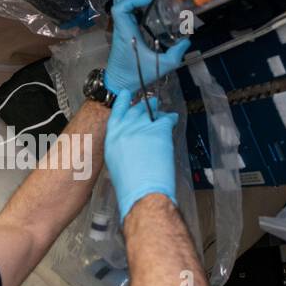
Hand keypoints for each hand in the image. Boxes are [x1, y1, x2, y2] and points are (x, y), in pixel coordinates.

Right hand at [104, 87, 177, 221]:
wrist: (143, 191)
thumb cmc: (129, 185)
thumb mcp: (115, 162)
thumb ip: (121, 146)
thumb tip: (130, 141)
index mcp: (112, 137)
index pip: (117, 112)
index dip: (122, 101)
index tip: (126, 94)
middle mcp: (125, 129)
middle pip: (135, 110)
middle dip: (144, 106)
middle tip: (150, 104)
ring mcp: (142, 128)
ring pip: (151, 111)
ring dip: (157, 110)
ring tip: (161, 110)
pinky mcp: (158, 130)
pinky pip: (166, 119)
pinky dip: (171, 119)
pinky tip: (172, 119)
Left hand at [106, 0, 190, 92]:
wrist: (119, 84)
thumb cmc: (136, 75)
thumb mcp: (160, 66)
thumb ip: (175, 55)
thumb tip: (186, 41)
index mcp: (125, 31)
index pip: (122, 6)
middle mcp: (121, 25)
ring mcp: (122, 25)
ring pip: (122, 0)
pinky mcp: (125, 28)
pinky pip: (127, 7)